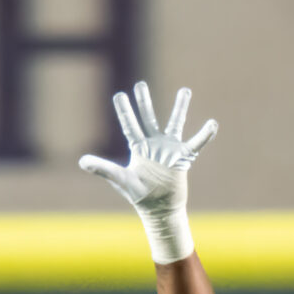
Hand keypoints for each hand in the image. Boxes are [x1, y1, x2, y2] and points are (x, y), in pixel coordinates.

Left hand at [78, 82, 216, 264]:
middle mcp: (154, 144)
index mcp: (138, 148)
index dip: (124, 111)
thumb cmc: (139, 195)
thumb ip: (103, 168)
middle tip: (140, 84)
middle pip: (148, 118)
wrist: (159, 209)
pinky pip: (196, 143)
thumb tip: (81, 161)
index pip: (130, 125)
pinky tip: (212, 124)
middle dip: (144, 102)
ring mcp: (169, 149)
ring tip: (185, 90)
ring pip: (175, 123)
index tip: (119, 94)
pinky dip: (204, 135)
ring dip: (180, 107)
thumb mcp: (120, 179)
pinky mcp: (183, 157)